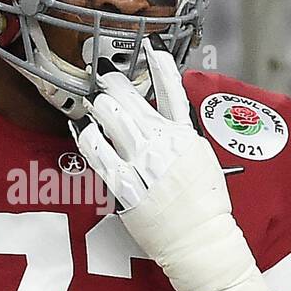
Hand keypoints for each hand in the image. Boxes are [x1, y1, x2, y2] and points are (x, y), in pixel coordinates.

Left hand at [69, 48, 272, 290]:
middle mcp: (163, 144)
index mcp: (185, 136)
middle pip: (131, 100)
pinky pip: (97, 153)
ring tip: (96, 105)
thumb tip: (170, 122)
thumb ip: (184, 138)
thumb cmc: (206, 207)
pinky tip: (84, 131)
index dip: (161, 66)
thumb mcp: (203, 162)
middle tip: (107, 83)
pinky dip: (88, 137)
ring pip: (111, 119)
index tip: (150, 49)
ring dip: (100, 107)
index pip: (172, 91)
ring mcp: (142, 163)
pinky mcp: (125, 184)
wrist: (200, 241)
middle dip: (115, 86)